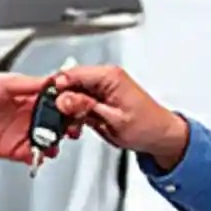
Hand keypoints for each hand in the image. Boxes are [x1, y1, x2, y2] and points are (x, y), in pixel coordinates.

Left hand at [0, 73, 82, 164]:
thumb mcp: (6, 82)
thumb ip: (32, 84)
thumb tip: (54, 80)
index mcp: (28, 96)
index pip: (55, 101)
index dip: (67, 106)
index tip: (76, 108)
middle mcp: (27, 114)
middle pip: (55, 123)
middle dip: (66, 127)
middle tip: (71, 129)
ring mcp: (20, 132)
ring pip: (47, 140)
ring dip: (54, 143)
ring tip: (55, 142)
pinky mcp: (12, 148)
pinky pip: (31, 154)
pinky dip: (39, 155)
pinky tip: (40, 152)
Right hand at [52, 65, 189, 171]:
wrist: (160, 136)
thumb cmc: (147, 127)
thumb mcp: (112, 120)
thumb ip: (85, 107)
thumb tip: (63, 99)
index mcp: (109, 76)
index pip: (72, 73)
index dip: (57, 88)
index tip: (50, 103)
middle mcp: (105, 78)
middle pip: (70, 82)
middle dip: (62, 101)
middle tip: (61, 118)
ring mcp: (102, 87)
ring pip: (72, 93)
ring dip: (68, 109)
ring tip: (73, 125)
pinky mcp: (100, 97)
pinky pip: (80, 100)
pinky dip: (76, 112)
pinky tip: (79, 124)